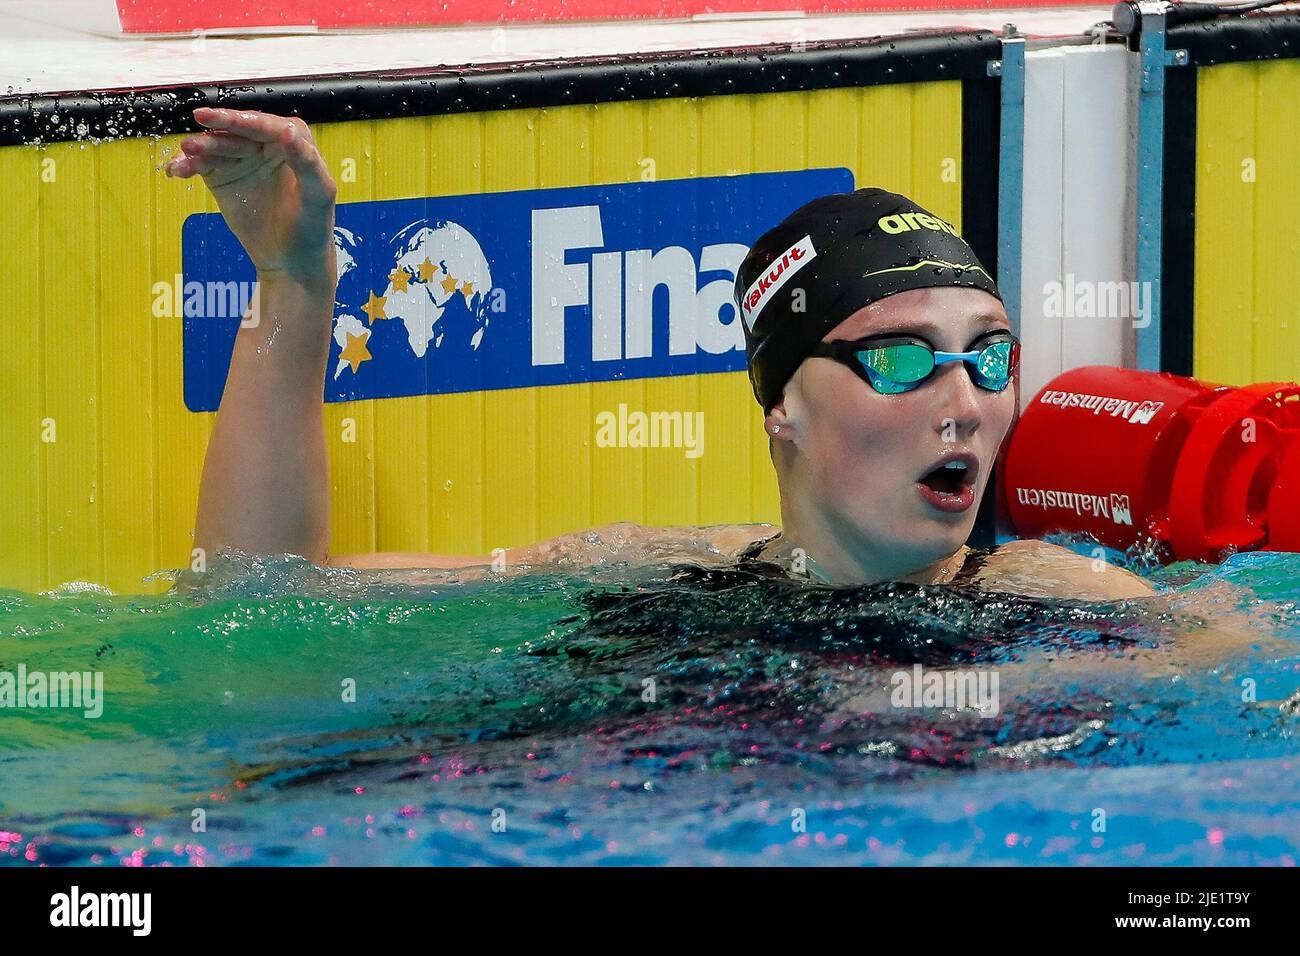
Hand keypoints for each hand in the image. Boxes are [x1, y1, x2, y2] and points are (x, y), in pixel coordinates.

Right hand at [166, 108, 336, 289]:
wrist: (291, 260)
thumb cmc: (313, 226)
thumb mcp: (318, 195)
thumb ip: (306, 162)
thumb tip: (290, 132)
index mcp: (294, 143)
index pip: (267, 126)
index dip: (245, 120)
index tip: (225, 117)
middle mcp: (266, 145)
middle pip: (239, 131)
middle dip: (219, 126)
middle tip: (200, 118)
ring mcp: (242, 160)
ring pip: (217, 146)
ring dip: (199, 148)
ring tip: (186, 154)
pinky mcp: (223, 176)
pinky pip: (202, 164)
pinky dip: (188, 165)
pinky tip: (177, 170)